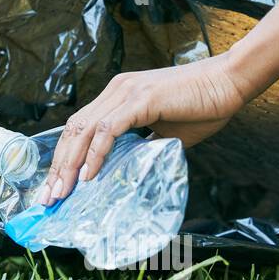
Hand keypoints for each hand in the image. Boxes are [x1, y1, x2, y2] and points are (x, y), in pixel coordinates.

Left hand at [41, 55, 247, 203]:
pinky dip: (96, 153)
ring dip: (70, 164)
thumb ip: (143, 146)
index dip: (64, 158)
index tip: (56, 186)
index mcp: (117, 96)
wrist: (229, 82)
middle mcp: (115, 91)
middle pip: (74, 131)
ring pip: (85, 130)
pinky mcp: (141, 99)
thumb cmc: (202, 106)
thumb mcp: (165, 133)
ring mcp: (126, 93)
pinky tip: (89, 175)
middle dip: (58, 167)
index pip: (79, 128)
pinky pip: (109, 129)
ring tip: (62, 192)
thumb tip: (128, 170)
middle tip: (49, 197)